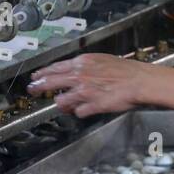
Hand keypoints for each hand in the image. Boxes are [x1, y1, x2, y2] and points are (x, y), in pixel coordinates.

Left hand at [27, 54, 153, 116]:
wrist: (140, 81)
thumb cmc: (125, 70)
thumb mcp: (102, 60)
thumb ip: (85, 67)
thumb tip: (73, 73)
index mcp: (82, 63)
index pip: (54, 68)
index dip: (42, 74)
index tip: (35, 78)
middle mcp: (79, 76)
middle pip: (50, 83)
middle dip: (38, 88)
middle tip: (33, 91)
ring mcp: (84, 92)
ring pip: (62, 102)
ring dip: (63, 104)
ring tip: (69, 105)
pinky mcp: (92, 106)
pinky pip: (79, 112)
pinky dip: (81, 112)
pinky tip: (86, 110)